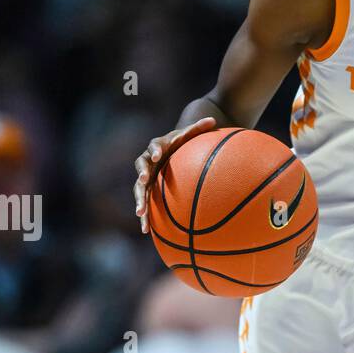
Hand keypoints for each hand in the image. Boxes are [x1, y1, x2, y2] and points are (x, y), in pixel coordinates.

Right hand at [133, 117, 216, 234]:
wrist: (168, 151)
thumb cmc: (182, 143)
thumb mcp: (190, 135)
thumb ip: (199, 128)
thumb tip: (214, 120)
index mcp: (157, 147)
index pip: (154, 146)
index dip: (154, 150)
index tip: (158, 156)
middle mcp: (147, 162)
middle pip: (141, 168)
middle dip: (141, 175)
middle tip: (142, 181)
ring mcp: (146, 178)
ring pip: (139, 190)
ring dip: (139, 201)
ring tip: (140, 214)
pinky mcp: (147, 191)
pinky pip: (145, 203)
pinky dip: (145, 217)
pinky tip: (146, 231)